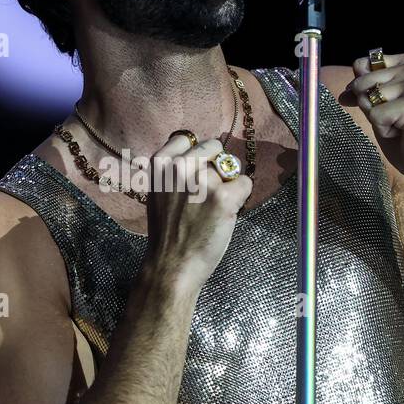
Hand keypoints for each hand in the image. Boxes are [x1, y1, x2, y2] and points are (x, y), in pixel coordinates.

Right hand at [143, 133, 252, 292]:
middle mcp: (180, 166)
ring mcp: (203, 180)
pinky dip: (241, 198)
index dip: (198, 154)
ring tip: (213, 208)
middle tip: (207, 195)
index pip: (187, 137)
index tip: (195, 172)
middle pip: (214, 148)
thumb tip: (200, 155)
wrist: (171, 266)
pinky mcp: (223, 196)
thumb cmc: (167, 233)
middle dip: (216, 167)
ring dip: (228, 185)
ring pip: (231, 168)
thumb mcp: (158, 192)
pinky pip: (245, 183)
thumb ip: (172, 171)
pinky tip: (226, 213)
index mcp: (159, 164)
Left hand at [342, 50, 403, 194]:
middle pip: (361, 82)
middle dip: (370, 107)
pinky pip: (375, 115)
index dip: (363, 89)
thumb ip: (365, 90)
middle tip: (394, 119)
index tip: (385, 103)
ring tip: (398, 125)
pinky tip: (402, 132)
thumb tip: (345, 91)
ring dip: (376, 118)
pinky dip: (383, 129)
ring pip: (367, 99)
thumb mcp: (380, 105)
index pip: (362, 65)